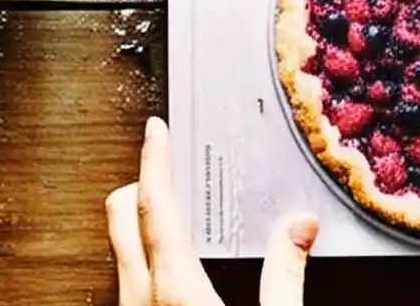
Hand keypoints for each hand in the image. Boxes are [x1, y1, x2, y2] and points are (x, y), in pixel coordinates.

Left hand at [106, 117, 318, 305]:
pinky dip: (141, 252)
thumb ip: (284, 276)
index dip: (154, 161)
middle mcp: (139, 298)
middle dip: (140, 184)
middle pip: (121, 216)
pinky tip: (170, 259)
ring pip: (118, 246)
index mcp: (175, 288)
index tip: (156, 130)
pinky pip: (125, 275)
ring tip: (172, 208)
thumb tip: (301, 227)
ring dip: (139, 220)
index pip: (154, 207)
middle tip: (167, 168)